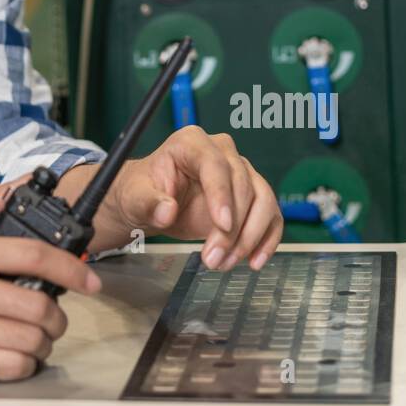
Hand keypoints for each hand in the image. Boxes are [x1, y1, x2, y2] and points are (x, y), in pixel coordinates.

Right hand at [0, 173, 101, 380]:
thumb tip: (23, 186)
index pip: (31, 255)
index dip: (71, 267)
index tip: (90, 278)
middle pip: (38, 305)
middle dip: (58, 315)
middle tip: (54, 315)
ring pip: (29, 339)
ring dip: (44, 341)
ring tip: (36, 335)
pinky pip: (10, 367)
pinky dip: (24, 364)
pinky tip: (17, 355)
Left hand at [112, 126, 282, 270]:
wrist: (151, 203)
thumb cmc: (142, 191)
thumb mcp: (135, 197)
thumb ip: (149, 202)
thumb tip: (166, 211)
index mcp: (191, 142)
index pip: (215, 165)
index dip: (222, 195)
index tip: (223, 226)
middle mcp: (222, 152)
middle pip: (242, 186)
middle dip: (232, 228)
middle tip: (214, 258)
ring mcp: (241, 171)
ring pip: (263, 200)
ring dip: (250, 238)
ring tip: (225, 263)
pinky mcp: (252, 195)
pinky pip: (270, 215)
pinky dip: (266, 240)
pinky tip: (254, 261)